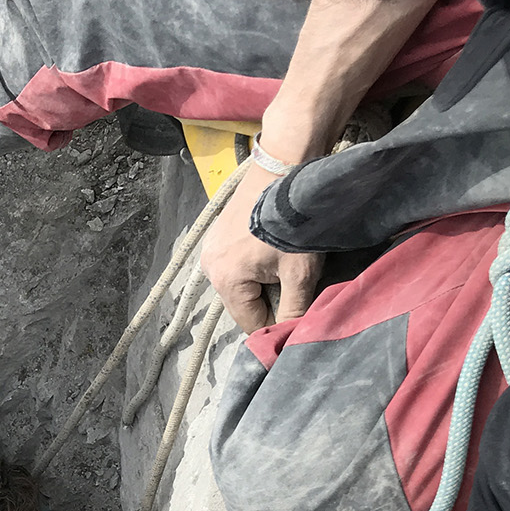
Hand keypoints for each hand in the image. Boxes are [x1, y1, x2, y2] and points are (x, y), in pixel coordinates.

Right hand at [199, 161, 323, 333]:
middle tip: (293, 287)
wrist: (283, 170)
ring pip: (238, 285)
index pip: (250, 323)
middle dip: (267, 303)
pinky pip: (233, 266)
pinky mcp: (216, 236)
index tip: (296, 319)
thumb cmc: (293, 224)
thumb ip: (293, 311)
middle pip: (241, 304)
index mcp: (226, 281)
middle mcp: (209, 269)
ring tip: (283, 267)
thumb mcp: (300, 274)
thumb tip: (289, 339)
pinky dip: (251, 267)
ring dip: (259, 284)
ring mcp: (210, 250)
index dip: (275, 326)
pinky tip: (269, 253)